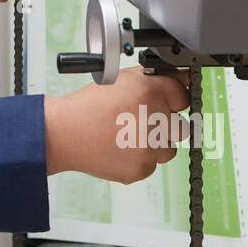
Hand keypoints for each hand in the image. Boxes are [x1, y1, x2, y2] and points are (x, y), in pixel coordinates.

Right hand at [43, 66, 191, 182]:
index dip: (171, 100)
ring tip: (128, 136)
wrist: (64, 134)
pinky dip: (140, 158)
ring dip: (155, 144)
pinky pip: (152, 164)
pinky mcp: (141, 168)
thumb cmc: (88, 106)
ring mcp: (148, 147)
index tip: (164, 104)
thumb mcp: (121, 79)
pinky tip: (121, 148)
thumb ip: (155, 77)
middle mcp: (153, 119)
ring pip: (168, 149)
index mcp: (149, 92)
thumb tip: (182, 79)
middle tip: (141, 122)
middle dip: (165, 124)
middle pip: (180, 126)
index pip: (183, 96)